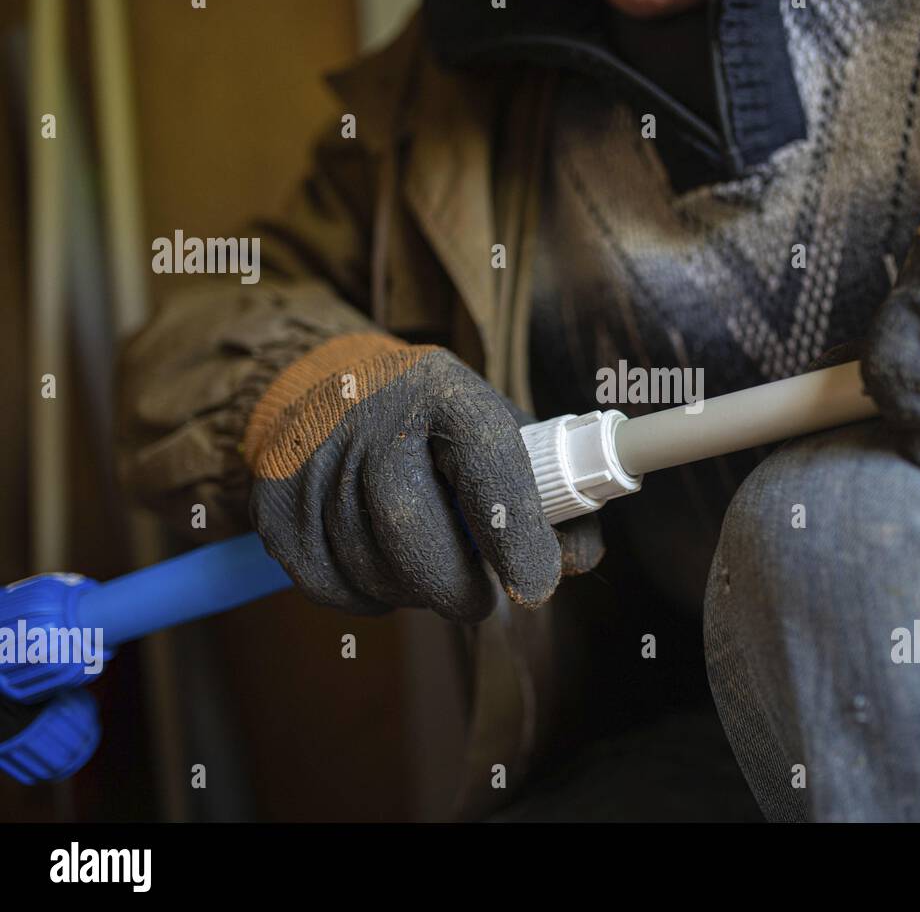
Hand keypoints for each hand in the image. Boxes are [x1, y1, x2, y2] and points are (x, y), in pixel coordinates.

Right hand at [243, 334, 601, 619]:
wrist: (329, 390)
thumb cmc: (440, 429)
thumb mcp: (504, 436)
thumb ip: (555, 501)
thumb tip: (576, 563)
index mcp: (443, 390)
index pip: (483, 460)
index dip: (513, 531)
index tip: (537, 584)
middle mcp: (369, 413)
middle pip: (408, 524)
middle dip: (455, 584)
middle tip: (480, 598)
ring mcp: (311, 457)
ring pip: (368, 567)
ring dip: (414, 592)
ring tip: (431, 567)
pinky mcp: (274, 504)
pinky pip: (328, 586)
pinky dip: (368, 597)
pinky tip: (384, 566)